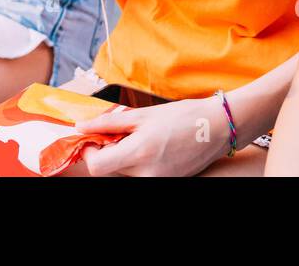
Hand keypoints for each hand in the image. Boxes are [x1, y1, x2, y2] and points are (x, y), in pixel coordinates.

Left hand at [73, 95, 230, 176]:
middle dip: (108, 152)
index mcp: (139, 153)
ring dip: (123, 157)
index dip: (90, 151)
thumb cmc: (182, 117)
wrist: (217, 128)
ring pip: (125, 173)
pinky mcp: (167, 183)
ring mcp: (158, 181)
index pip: (97, 166)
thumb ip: (108, 123)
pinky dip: (138, 163)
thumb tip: (81, 127)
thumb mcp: (142, 115)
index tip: (95, 138)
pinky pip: (141, 175)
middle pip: (110, 170)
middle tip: (119, 133)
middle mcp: (147, 174)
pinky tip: (151, 147)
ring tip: (140, 139)